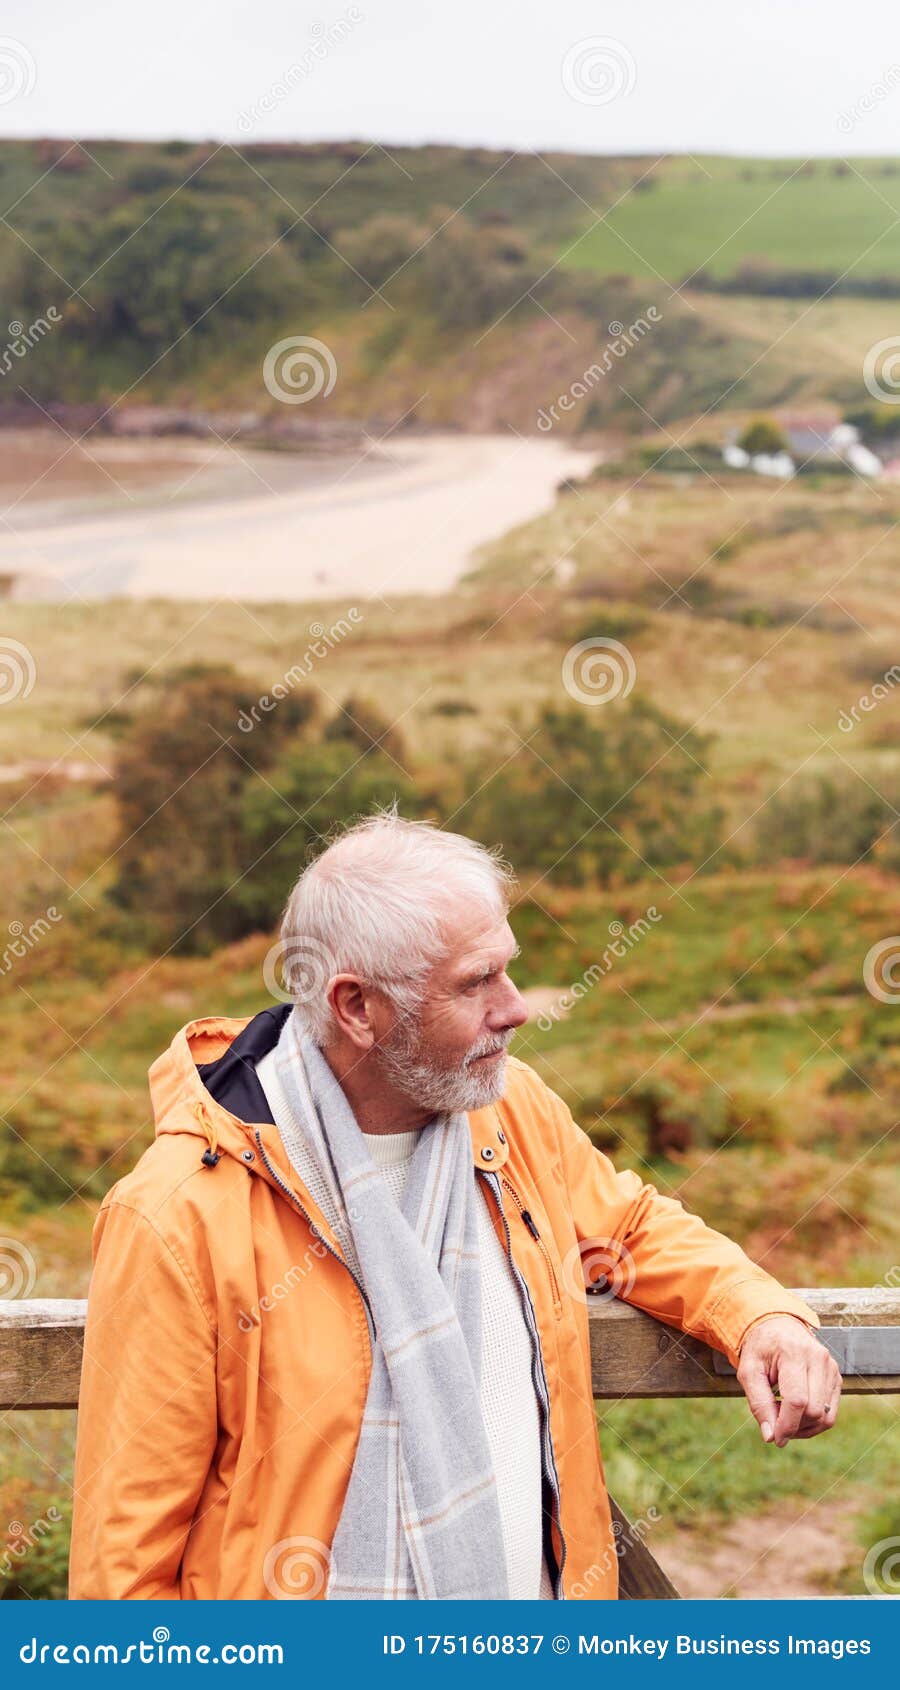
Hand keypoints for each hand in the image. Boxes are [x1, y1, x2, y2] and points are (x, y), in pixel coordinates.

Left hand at [736, 1315, 841, 1446]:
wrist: (778, 1327)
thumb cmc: (761, 1349)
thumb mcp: (748, 1372)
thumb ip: (758, 1403)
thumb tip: (771, 1437)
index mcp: (794, 1353)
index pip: (798, 1400)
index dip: (787, 1425)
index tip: (775, 1438)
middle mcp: (819, 1359)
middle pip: (814, 1411)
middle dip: (794, 1426)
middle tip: (774, 1419)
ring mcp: (832, 1369)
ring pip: (826, 1417)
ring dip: (804, 1428)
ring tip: (783, 1415)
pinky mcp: (837, 1378)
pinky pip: (830, 1413)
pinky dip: (813, 1422)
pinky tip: (795, 1413)